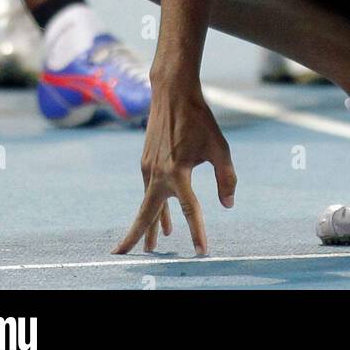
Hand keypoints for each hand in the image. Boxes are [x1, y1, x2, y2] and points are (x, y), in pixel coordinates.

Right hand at [114, 81, 235, 256]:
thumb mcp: (219, 147)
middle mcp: (158, 174)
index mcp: (177, 172)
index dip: (197, 231)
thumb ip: (226, 177)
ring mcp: (148, 168)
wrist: (171, 92)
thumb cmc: (198, 118)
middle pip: (145, 214)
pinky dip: (154, 206)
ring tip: (151, 247)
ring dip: (148, 225)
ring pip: (147, 204)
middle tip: (121, 257)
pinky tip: (163, 217)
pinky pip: (149, 190)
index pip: (189, 210)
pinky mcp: (146, 161)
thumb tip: (228, 205)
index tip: (202, 251)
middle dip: (135, 237)